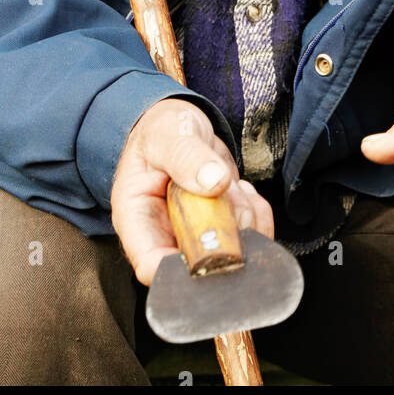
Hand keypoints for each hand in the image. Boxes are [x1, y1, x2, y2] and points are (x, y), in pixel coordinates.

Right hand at [111, 98, 273, 284]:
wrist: (180, 127)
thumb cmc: (162, 130)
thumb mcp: (169, 134)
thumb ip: (188, 156)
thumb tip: (214, 181)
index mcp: (136, 218)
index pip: (152, 264)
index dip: (181, 267)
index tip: (211, 242)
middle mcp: (164, 234)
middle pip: (197, 263)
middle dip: (225, 237)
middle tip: (231, 199)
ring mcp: (195, 233)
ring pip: (229, 251)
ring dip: (244, 220)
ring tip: (233, 186)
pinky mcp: (219, 226)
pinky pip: (248, 235)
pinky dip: (257, 214)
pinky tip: (243, 189)